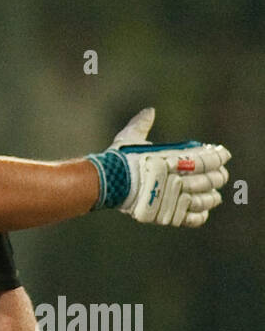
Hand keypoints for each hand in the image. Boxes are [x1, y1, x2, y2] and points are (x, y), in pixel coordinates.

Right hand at [88, 108, 229, 226]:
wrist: (106, 183)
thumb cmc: (119, 160)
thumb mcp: (130, 138)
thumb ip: (142, 125)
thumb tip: (149, 111)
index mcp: (175, 159)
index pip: (208, 159)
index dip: (219, 157)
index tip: (224, 156)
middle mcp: (177, 179)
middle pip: (209, 180)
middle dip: (217, 178)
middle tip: (220, 177)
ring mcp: (171, 199)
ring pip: (202, 201)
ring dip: (211, 198)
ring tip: (214, 197)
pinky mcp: (164, 216)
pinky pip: (190, 219)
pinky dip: (198, 216)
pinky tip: (203, 212)